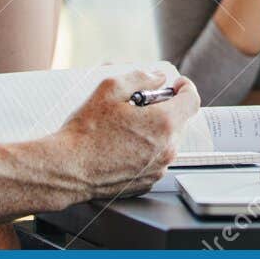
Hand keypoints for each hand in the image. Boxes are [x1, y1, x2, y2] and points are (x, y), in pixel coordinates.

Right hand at [54, 66, 200, 198]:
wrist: (67, 170)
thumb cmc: (85, 132)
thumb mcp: (110, 89)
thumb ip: (141, 77)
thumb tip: (158, 77)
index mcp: (164, 123)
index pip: (192, 100)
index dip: (185, 88)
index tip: (176, 85)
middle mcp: (167, 148)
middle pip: (180, 120)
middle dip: (165, 109)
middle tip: (139, 106)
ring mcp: (158, 168)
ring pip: (168, 141)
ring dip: (155, 130)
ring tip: (125, 128)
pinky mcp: (147, 182)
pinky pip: (156, 159)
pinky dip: (146, 149)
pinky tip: (122, 146)